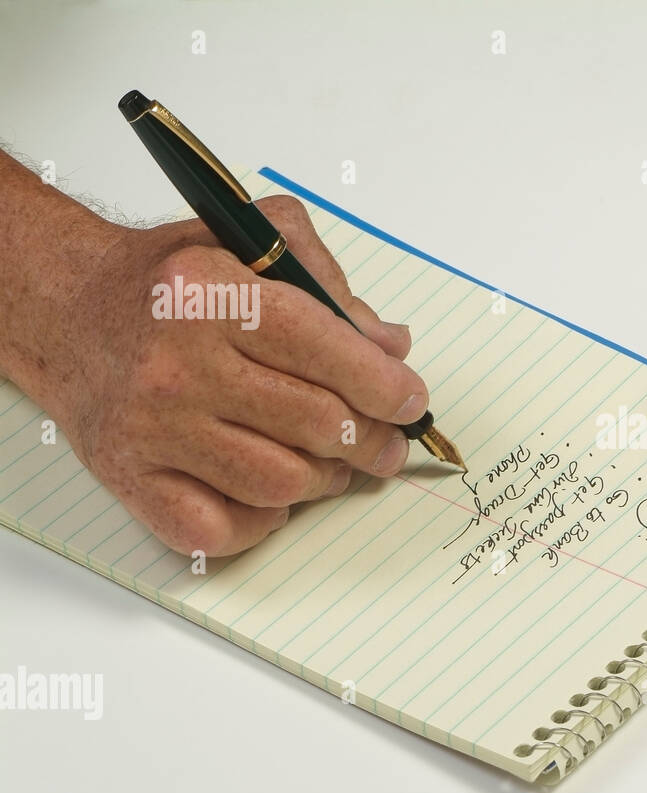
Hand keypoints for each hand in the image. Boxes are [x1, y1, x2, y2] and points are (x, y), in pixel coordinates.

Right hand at [16, 195, 427, 555]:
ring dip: (325, 479)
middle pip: (317, 424)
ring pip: (283, 483)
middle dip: (373, 440)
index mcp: (210, 295)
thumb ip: (327, 283)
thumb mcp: (247, 243)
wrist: (68, 313)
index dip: (386, 385)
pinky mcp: (133, 479)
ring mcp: (152, 429)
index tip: (410, 401)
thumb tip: (391, 345)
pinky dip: (264, 521)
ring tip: (332, 462)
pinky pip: (226, 528)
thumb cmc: (166, 283)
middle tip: (386, 442)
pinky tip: (272, 493)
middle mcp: (177, 365)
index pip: (326, 348)